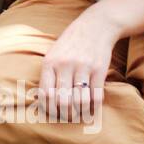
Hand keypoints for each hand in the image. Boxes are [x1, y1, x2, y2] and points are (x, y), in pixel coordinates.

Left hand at [38, 8, 118, 122]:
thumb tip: (43, 100)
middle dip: (64, 114)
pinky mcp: (99, 69)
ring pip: (80, 101)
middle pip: (63, 100)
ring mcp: (83, 67)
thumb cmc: (71, 43)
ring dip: (80, 113)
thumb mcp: (53, 53)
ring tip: (79, 116)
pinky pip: (96, 95)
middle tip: (67, 118)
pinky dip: (94, 107)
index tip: (52, 115)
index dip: (48, 108)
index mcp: (50, 62)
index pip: (45, 93)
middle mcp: (65, 65)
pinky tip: (92, 109)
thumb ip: (48, 73)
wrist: (95, 26)